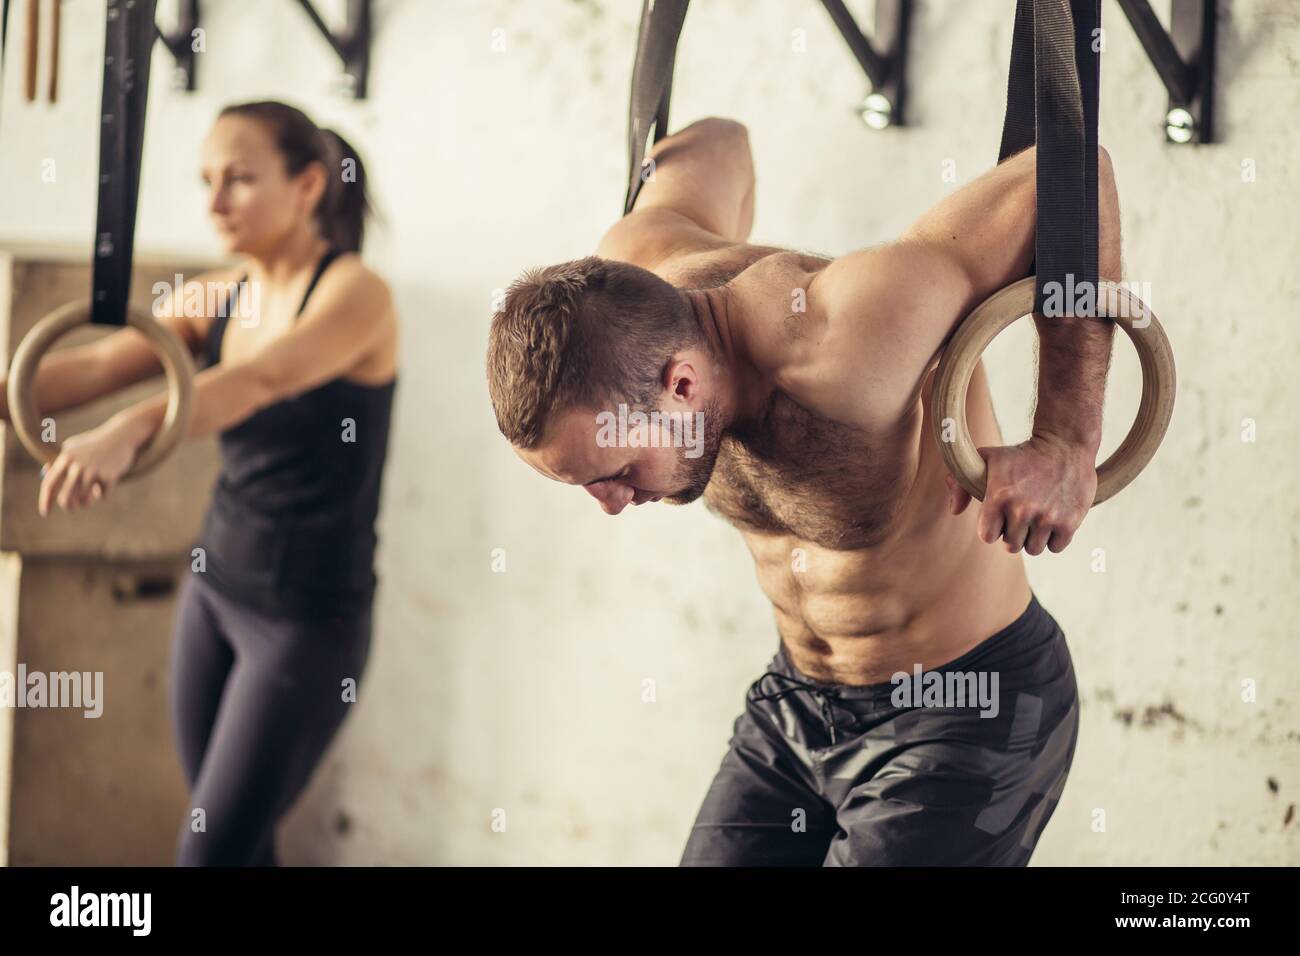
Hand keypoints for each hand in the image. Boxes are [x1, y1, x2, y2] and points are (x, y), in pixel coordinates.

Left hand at [38, 418, 143, 515]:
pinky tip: (109, 480)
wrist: (122, 436)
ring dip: (88, 500)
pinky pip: (103, 496)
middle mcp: (78, 465)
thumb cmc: (95, 443)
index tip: (45, 513)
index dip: (45, 500)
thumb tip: (46, 475)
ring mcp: (94, 471)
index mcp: (66, 458)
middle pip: (65, 497)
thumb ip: (60, 462)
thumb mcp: (74, 447)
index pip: (50, 484)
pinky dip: (104, 492)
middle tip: (71, 507)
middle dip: (68, 506)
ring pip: (85, 500)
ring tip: (93, 492)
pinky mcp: (109, 476)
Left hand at [945, 433, 1096, 554]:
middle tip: (1020, 515)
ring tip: (1036, 518)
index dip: (991, 528)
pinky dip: (1054, 538)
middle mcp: (1023, 509)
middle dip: (1012, 533)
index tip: (998, 517)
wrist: (1064, 444)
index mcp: (999, 496)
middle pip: (1011, 546)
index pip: (987, 536)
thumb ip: (960, 483)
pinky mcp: (1069, 523)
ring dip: (1033, 537)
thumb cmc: (1021, 454)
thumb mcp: (986, 458)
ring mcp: (1047, 517)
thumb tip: (955, 511)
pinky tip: (1053, 519)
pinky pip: (1055, 547)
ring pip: (1033, 549)